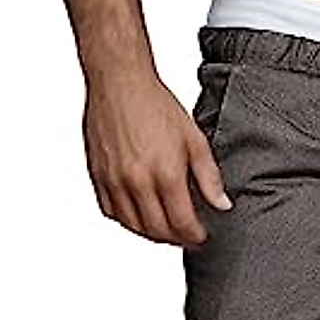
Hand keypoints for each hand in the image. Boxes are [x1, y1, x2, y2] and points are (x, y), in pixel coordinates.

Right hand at [83, 74, 230, 246]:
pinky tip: (140, 215)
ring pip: (133, 227)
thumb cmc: (155, 105)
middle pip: (158, 231)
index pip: (182, 224)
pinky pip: (111, 212)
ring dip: (152, 234)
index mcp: (165, 173)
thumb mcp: (194, 139)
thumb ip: (209, 177)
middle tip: (186, 236)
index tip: (201, 236)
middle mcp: (137, 181)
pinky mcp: (97, 175)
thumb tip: (222, 205)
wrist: (118, 81)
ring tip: (166, 229)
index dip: (195, 236)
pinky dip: (127, 220)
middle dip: (176, 239)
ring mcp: (114, 180)